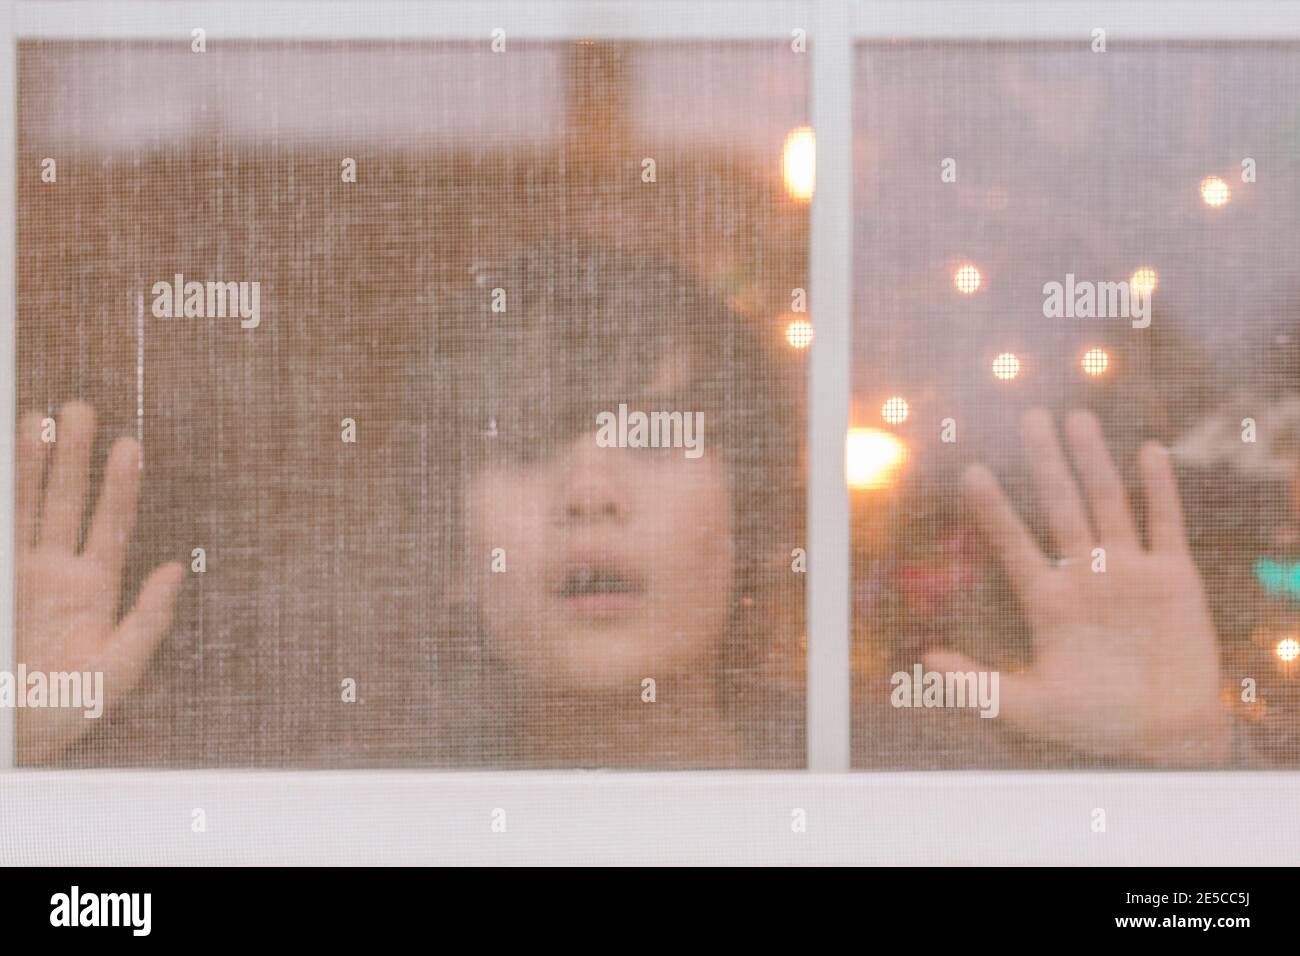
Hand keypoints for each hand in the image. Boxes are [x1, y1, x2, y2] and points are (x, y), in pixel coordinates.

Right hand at [15, 402, 183, 763]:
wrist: (11, 735)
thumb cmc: (67, 711)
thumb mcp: (118, 671)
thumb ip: (148, 621)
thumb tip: (176, 569)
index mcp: (92, 588)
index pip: (111, 525)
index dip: (120, 485)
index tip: (129, 444)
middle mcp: (53, 572)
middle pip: (65, 502)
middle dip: (72, 456)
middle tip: (80, 407)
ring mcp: (16, 573)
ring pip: (24, 507)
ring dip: (29, 464)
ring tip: (34, 418)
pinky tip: (1, 466)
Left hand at [925, 408, 1231, 766]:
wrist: (1166, 740)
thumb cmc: (1095, 725)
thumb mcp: (1028, 708)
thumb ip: (977, 685)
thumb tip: (924, 661)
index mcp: (1048, 602)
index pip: (1014, 543)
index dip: (994, 509)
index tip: (970, 471)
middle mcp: (1085, 576)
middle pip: (1060, 506)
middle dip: (1045, 463)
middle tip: (1030, 417)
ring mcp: (1129, 572)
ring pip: (1107, 503)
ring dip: (1093, 461)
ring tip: (1077, 417)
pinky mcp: (1174, 579)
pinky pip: (1165, 523)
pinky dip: (1159, 488)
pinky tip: (1147, 451)